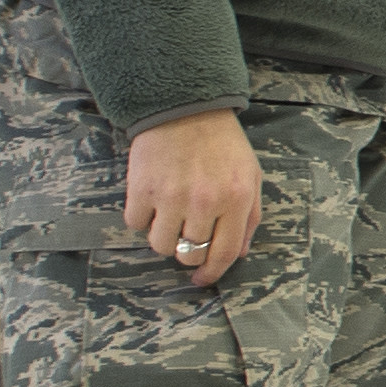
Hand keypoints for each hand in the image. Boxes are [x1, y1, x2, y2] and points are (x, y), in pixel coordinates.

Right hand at [125, 110, 263, 289]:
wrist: (184, 107)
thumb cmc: (221, 144)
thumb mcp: (250, 175)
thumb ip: (249, 217)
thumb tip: (238, 253)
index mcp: (235, 200)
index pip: (223, 253)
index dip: (211, 273)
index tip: (202, 279)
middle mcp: (204, 202)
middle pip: (188, 253)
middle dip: (188, 251)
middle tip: (186, 234)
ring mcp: (170, 196)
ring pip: (160, 245)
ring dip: (164, 237)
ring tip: (169, 215)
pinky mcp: (141, 188)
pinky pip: (135, 224)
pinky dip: (141, 219)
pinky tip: (151, 201)